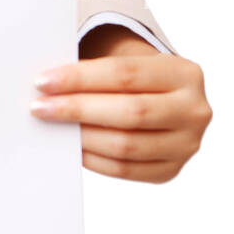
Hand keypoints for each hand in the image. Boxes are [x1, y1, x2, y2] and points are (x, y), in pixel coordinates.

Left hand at [29, 42, 212, 182]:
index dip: (81, 78)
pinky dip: (94, 159)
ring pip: (126, 145)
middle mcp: (194, 110)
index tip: (44, 81)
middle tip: (40, 107)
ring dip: (82, 137)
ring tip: (53, 127)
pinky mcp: (171, 170)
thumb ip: (97, 73)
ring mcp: (187, 145)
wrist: (167, 101)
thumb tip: (48, 88)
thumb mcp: (130, 63)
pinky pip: (125, 169)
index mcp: (184, 73)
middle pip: (129, 112)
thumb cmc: (138, 79)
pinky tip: (73, 146)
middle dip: (78, 109)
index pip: (125, 74)